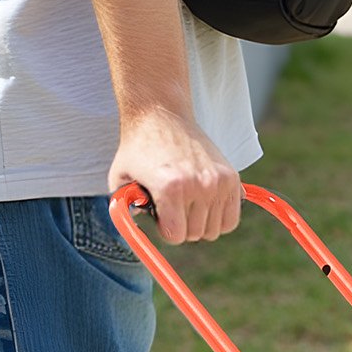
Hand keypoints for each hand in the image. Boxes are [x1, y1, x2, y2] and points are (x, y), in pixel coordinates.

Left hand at [109, 107, 242, 244]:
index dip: (165, 229)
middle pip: (195, 234)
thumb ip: (125, 211)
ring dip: (200, 222)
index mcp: (170, 188)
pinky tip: (205, 204)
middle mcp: (199, 185)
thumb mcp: (120, 179)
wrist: (161, 114)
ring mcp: (218, 182)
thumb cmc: (138, 149)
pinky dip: (219, 219)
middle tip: (172, 204)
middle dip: (182, 225)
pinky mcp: (232, 178)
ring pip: (214, 230)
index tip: (159, 213)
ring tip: (188, 202)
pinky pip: (231, 220)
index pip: (176, 236)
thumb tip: (141, 233)